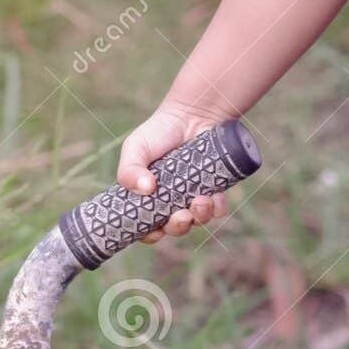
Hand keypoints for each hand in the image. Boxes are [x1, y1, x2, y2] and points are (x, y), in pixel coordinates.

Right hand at [117, 105, 229, 242]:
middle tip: (180, 217)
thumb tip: (146, 190)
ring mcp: (194, 197)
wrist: (192, 113)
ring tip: (200, 201)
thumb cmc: (159, 132)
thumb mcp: (135, 148)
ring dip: (199, 217)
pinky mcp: (215, 190)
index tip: (155, 232)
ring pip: (198, 221)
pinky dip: (218, 207)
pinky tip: (215, 195)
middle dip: (178, 227)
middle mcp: (172, 202)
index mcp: (150, 199)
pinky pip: (219, 209)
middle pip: (174, 228)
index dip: (150, 235)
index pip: (148, 227)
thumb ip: (129, 170)